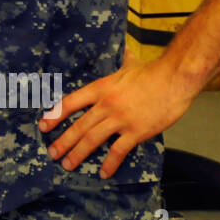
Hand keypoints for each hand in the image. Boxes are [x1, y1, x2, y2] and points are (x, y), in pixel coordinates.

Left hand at [38, 56, 199, 177]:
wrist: (175, 78)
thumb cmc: (153, 71)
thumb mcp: (129, 64)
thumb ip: (122, 60)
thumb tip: (124, 47)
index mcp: (100, 88)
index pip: (70, 103)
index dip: (55, 116)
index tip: (44, 126)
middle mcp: (106, 104)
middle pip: (78, 125)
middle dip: (63, 142)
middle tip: (52, 153)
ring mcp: (120, 119)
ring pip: (93, 139)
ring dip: (78, 154)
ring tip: (67, 165)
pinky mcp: (137, 131)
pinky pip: (118, 151)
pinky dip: (109, 164)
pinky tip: (103, 173)